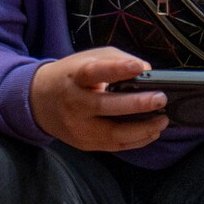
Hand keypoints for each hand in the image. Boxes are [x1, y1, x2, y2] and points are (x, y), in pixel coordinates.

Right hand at [29, 48, 166, 151]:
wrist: (39, 101)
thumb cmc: (71, 76)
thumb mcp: (88, 58)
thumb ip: (117, 60)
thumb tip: (147, 71)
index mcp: (74, 76)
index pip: (95, 72)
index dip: (117, 69)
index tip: (138, 67)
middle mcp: (74, 103)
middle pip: (105, 105)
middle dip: (136, 104)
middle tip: (160, 99)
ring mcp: (78, 127)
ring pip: (112, 133)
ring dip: (142, 128)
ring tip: (163, 119)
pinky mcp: (85, 143)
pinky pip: (115, 145)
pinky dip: (138, 140)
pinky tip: (152, 131)